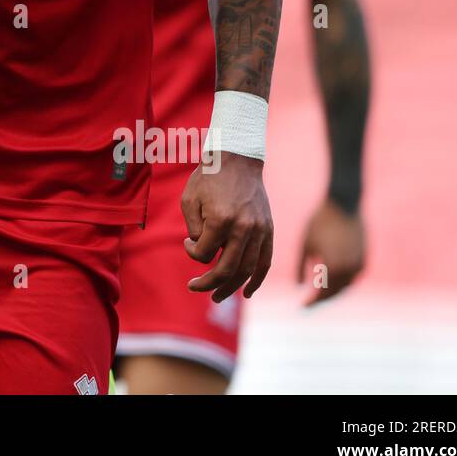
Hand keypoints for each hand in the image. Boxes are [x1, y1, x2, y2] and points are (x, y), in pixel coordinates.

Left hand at [181, 154, 273, 302]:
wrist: (237, 159)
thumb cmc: (208, 178)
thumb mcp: (189, 200)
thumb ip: (194, 229)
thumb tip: (202, 252)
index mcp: (221, 219)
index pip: (204, 253)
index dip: (192, 252)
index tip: (187, 243)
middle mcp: (243, 228)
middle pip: (227, 269)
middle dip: (208, 283)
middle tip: (194, 287)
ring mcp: (260, 230)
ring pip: (247, 270)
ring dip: (231, 287)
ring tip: (217, 297)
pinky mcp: (269, 230)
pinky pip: (265, 262)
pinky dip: (257, 280)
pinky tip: (246, 293)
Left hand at [296, 198, 365, 305]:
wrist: (344, 203)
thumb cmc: (320, 222)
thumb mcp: (306, 244)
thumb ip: (300, 267)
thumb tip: (298, 286)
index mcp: (333, 268)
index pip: (322, 294)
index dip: (311, 302)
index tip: (301, 307)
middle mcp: (349, 270)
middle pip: (335, 293)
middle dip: (321, 300)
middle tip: (308, 304)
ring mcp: (359, 265)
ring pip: (345, 287)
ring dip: (332, 292)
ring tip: (318, 294)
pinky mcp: (365, 259)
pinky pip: (352, 277)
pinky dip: (341, 282)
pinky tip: (331, 281)